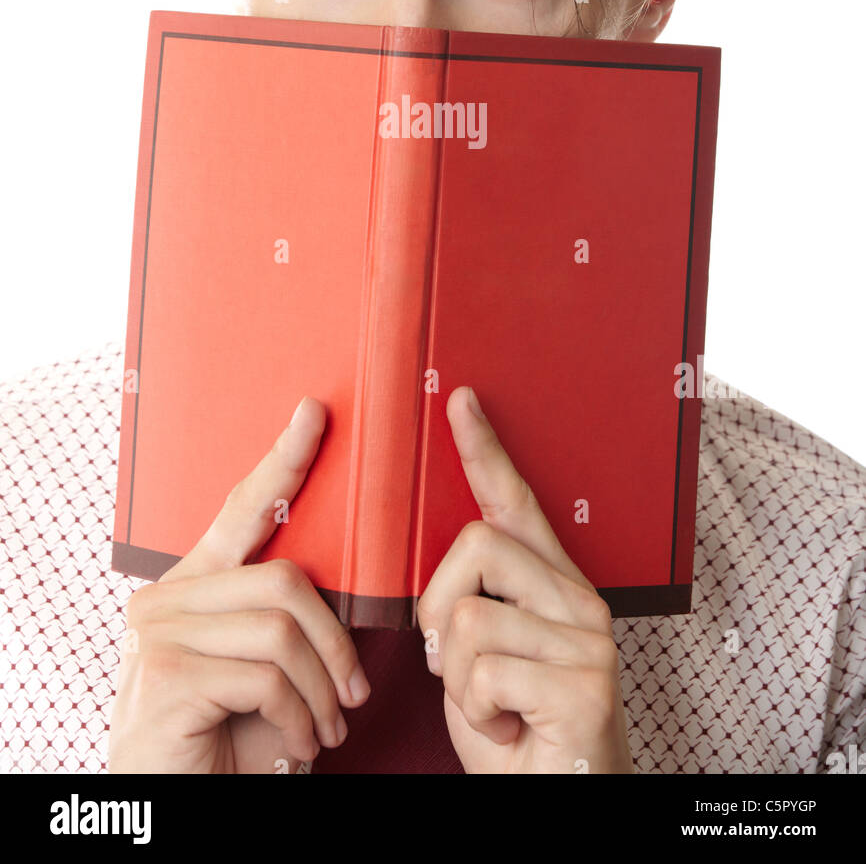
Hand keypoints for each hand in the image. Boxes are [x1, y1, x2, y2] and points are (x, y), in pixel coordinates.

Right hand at [108, 396, 370, 773]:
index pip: (242, 508)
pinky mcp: (166, 675)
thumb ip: (286, 618)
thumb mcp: (265, 667)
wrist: (177, 804)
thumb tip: (344, 581)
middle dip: (334, 643)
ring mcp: (158, 633)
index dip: (283, 461)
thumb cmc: (226, 737)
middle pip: (284, 579)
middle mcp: (165, 597)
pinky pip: (267, 676)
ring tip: (325, 728)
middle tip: (353, 696)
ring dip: (320, 689)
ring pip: (282, 629)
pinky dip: (299, 715)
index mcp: (192, 584)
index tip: (313, 414)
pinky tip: (298, 744)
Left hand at [417, 387, 633, 774]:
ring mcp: (589, 639)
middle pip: (474, 547)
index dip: (485, 451)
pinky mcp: (586, 682)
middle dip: (436, 609)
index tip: (461, 401)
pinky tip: (508, 730)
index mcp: (552, 586)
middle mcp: (580, 600)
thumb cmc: (516, 733)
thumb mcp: (479, 659)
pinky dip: (476, 712)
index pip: (516, 503)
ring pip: (467, 617)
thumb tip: (436, 579)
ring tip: (492, 707)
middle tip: (452, 665)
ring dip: (454, 679)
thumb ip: (469, 606)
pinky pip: (483, 671)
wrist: (555, 800)